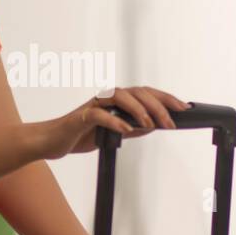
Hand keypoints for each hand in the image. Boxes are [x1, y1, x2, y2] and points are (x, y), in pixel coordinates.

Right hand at [34, 86, 190, 160]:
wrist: (51, 142)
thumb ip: (132, 127)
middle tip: (171, 122)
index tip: (184, 108)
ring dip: (138, 110)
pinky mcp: (81, 116)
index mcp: (116, 100)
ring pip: (120, 97)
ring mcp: (93, 105)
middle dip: (158, 105)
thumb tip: (154, 126)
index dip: (166, 98)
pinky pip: (99, 115)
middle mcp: (107, 98)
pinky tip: (125, 130)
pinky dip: (114, 121)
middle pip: (137, 92)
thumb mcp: (113, 133)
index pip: (146, 93)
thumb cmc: (80, 135)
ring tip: (150, 125)